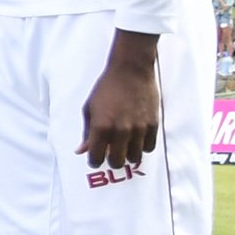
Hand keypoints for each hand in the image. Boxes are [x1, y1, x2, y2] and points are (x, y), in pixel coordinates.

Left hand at [79, 31, 164, 169]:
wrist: (131, 71)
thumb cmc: (106, 88)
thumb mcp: (89, 108)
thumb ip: (87, 132)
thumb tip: (82, 150)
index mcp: (101, 127)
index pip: (96, 158)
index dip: (94, 160)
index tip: (95, 157)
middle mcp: (120, 131)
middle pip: (117, 162)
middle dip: (111, 160)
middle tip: (110, 152)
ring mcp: (139, 129)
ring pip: (135, 158)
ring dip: (128, 154)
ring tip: (124, 144)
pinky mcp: (153, 125)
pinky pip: (149, 147)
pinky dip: (142, 146)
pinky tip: (136, 138)